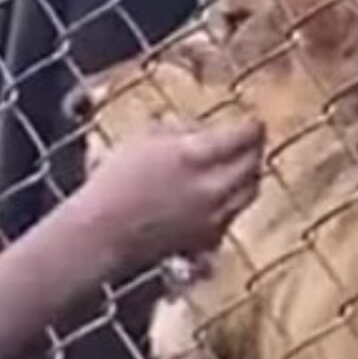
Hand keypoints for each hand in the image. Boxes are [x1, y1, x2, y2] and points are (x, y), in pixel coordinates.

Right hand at [68, 119, 265, 267]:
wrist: (102, 233)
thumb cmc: (114, 181)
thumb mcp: (145, 139)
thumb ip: (182, 131)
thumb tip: (206, 130)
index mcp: (195, 155)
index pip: (244, 134)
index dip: (252, 124)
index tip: (252, 119)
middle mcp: (212, 187)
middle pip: (253, 163)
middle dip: (255, 147)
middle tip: (251, 139)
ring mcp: (213, 215)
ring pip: (250, 191)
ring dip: (250, 174)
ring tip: (242, 164)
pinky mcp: (208, 238)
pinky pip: (234, 214)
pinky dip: (235, 200)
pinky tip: (223, 193)